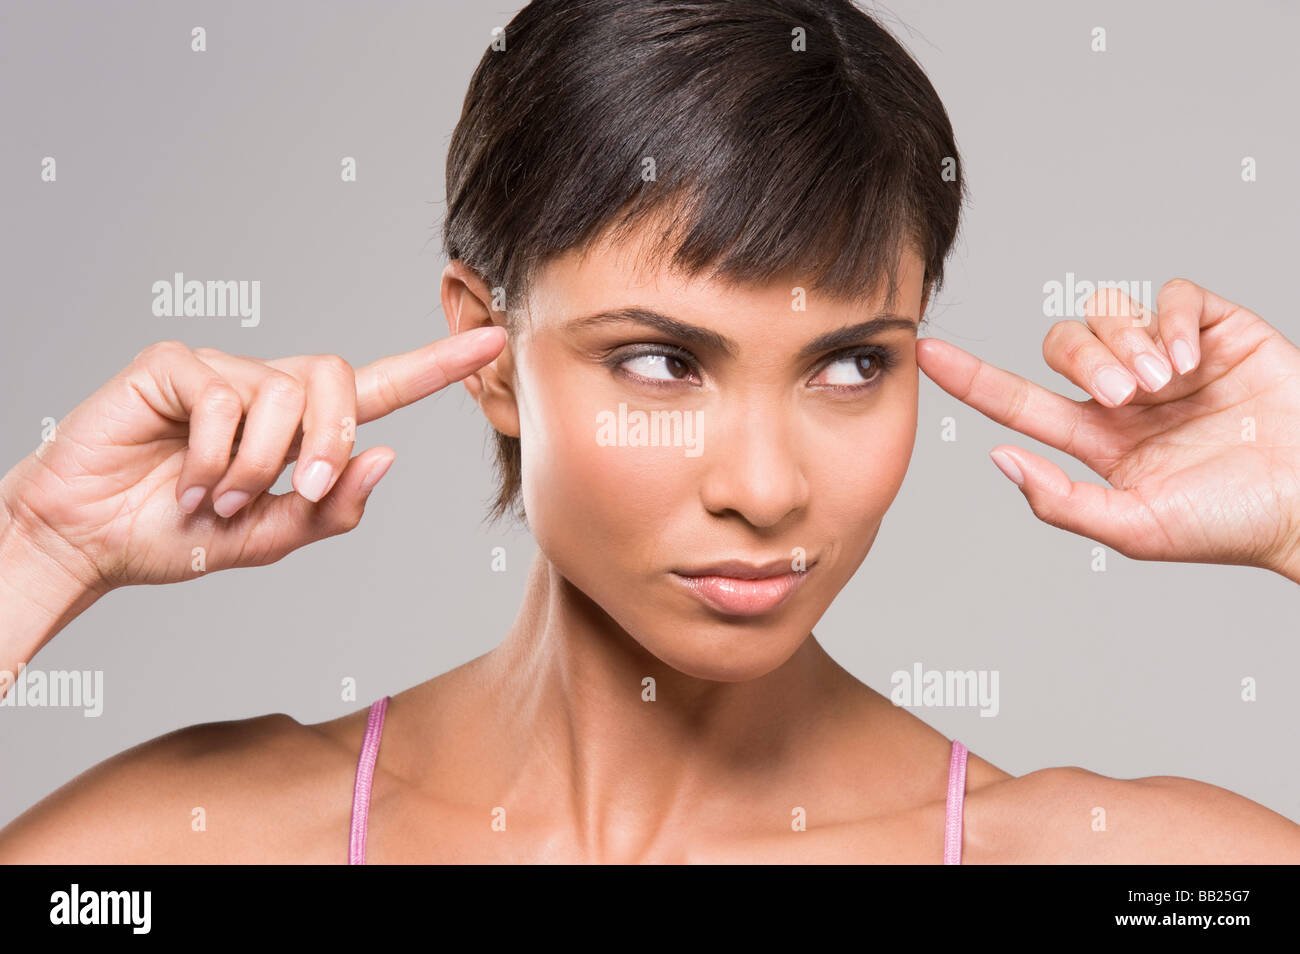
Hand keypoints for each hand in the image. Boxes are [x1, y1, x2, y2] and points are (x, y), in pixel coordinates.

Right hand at [0, 327, 506, 592]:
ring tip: (218, 500)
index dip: (436, 365)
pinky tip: (185, 482)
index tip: (493, 342)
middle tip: (294, 494)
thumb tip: (388, 456)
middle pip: (337, 378)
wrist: (90, 541)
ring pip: (282, 394)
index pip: (379, 387)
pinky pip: (223, 396)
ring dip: (257, 465)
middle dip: (328, 444)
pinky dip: (212, 456)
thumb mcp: (269, 539)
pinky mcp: (174, 363)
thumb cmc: (178, 536)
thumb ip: (330, 508)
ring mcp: (221, 369)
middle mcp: (266, 388)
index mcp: (299, 428)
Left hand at [916, 278, 1299, 580]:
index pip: (1018, 399)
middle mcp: (1126, 395)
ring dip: (1126, 342)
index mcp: (1097, 439)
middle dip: (1086, 360)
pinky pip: (1172, 294)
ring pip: (1109, 312)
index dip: (971, 376)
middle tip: (1127, 397)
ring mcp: (1169, 360)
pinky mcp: (1216, 331)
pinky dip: (1170, 320)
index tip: (925, 352)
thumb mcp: (1134, 529)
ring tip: (1166, 383)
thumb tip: (999, 460)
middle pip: (1062, 344)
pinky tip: (1188, 360)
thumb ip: (1061, 500)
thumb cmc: (1230, 525)